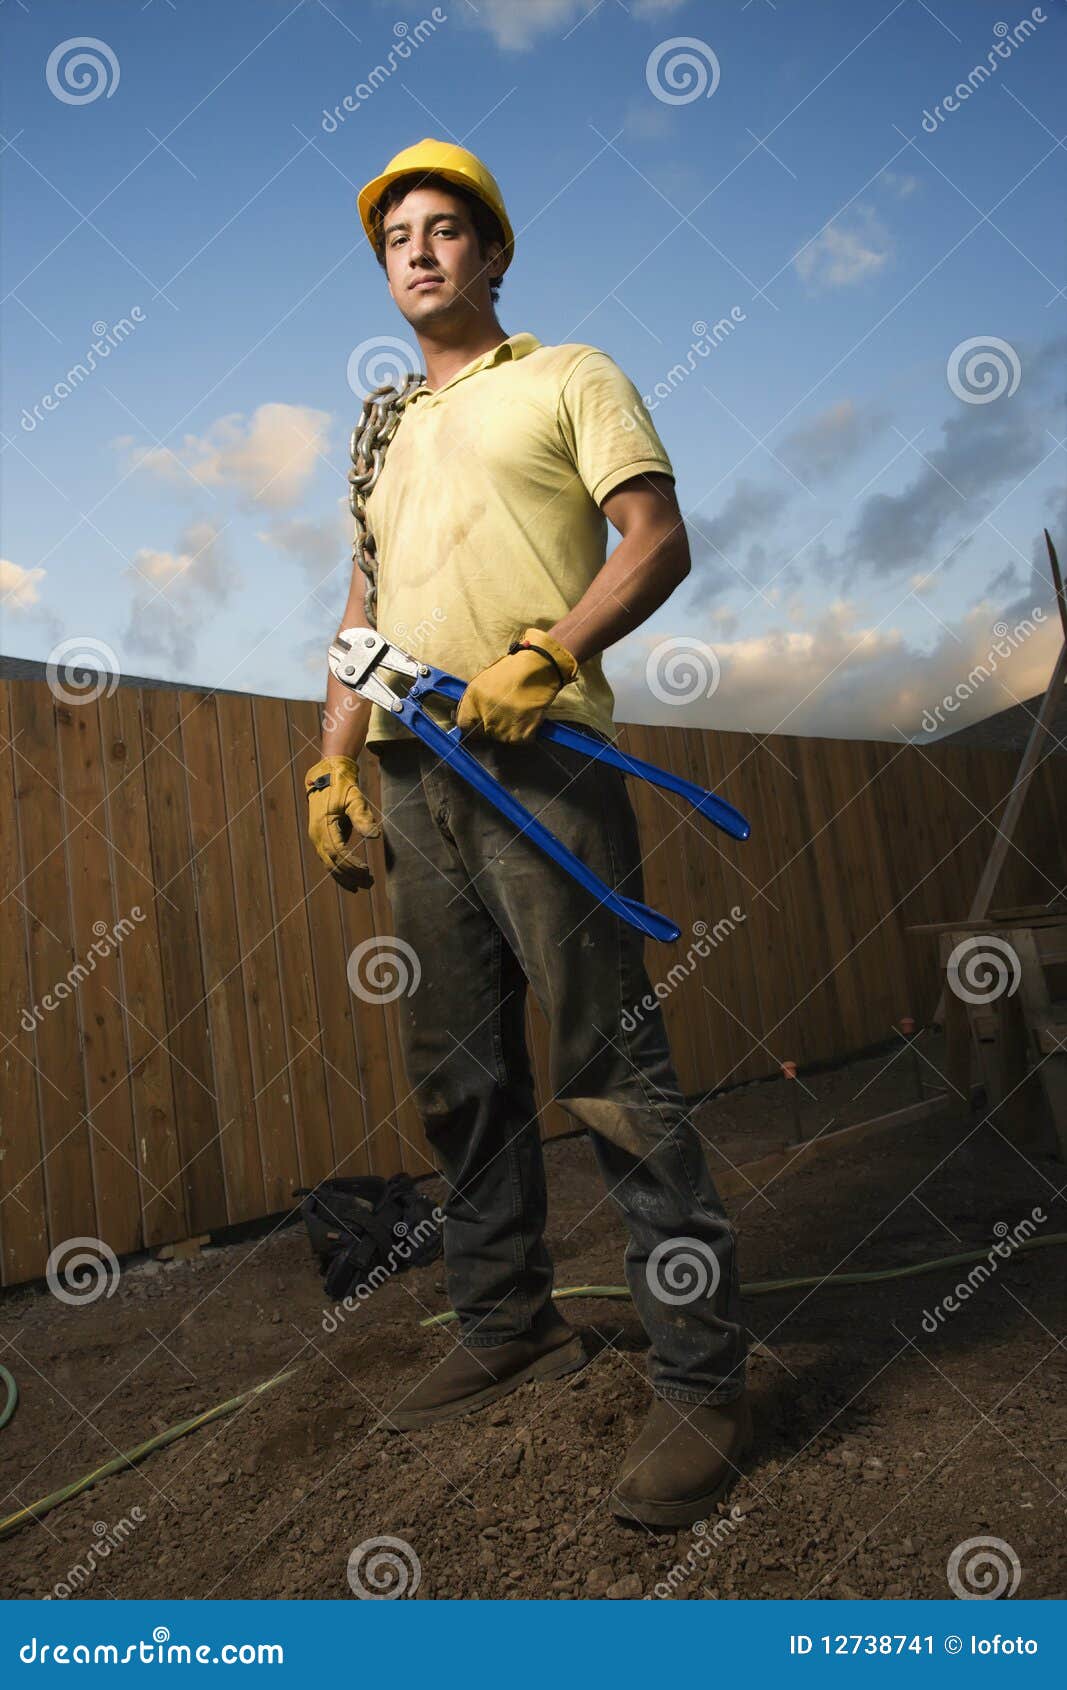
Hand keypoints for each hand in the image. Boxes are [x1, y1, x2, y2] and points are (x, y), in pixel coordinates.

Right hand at [305, 755, 380, 891]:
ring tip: (364, 886)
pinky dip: (340, 872)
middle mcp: (317, 835)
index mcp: (323, 826)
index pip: (336, 852)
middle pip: (332, 863)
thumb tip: (376, 836)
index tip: (366, 870)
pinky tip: (352, 882)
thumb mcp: (355, 799)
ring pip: (329, 865)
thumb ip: (363, 817)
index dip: (351, 864)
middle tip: (369, 883)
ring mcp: (317, 838)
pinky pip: (330, 860)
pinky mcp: (322, 839)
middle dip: (350, 875)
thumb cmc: (342, 786)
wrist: (327, 775)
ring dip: (346, 877)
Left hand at [455, 627, 578, 743]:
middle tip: (506, 714)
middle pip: (484, 734)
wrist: (539, 668)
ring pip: (502, 738)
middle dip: (492, 727)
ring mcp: (502, 728)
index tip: (479, 724)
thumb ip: (475, 700)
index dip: (472, 725)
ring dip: (509, 730)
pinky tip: (528, 716)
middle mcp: (485, 716)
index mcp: (473, 699)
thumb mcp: (485, 680)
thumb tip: (470, 717)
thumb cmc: (513, 670)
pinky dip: (525, 732)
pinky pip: (519, 740)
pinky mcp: (520, 735)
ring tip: (519, 712)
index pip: (463, 725)